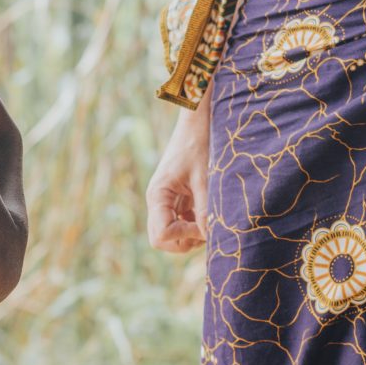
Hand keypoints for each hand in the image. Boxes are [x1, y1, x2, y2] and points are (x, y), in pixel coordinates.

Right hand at [146, 106, 210, 253]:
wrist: (197, 123)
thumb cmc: (199, 145)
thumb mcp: (204, 178)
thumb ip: (205, 209)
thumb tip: (208, 235)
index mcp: (158, 196)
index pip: (162, 234)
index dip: (184, 236)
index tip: (203, 224)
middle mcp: (157, 202)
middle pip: (160, 240)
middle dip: (183, 241)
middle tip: (205, 228)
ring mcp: (164, 202)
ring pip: (169, 235)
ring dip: (189, 235)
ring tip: (208, 220)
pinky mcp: (175, 200)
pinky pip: (179, 224)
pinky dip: (193, 226)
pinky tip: (206, 213)